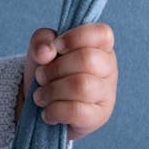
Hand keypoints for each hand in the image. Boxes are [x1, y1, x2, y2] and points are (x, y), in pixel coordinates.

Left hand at [19, 23, 116, 140]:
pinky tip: (47, 112)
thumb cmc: (49, 70)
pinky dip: (54, 110)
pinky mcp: (98, 116)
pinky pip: (77, 111)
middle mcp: (108, 68)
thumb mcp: (41, 48)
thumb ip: (42, 40)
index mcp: (99, 46)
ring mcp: (106, 93)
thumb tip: (46, 52)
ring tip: (40, 95)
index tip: (57, 46)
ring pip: (81, 86)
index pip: (102, 33)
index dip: (75, 38)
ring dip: (51, 90)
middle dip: (55, 68)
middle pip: (87, 59)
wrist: (43, 104)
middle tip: (41, 76)